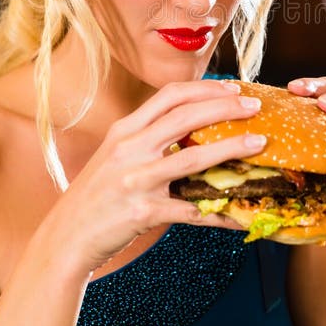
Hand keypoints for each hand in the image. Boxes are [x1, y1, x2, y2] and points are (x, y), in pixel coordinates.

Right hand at [39, 80, 265, 275]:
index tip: (232, 89)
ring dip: (231, 148)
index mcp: (125, 130)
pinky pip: (191, 210)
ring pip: (194, 157)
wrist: (66, 236)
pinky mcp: (144, 211)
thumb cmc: (96, 196)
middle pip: (186, 116)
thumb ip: (145, 139)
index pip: (169, 95)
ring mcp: (136, 179)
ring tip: (259, 143)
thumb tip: (190, 128)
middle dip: (226, 108)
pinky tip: (239, 214)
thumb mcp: (114, 156)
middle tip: (255, 107)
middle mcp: (130, 148)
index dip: (205, 88)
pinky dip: (218, 212)